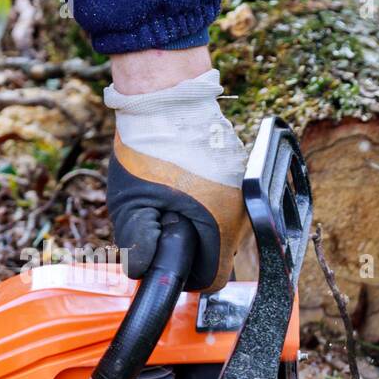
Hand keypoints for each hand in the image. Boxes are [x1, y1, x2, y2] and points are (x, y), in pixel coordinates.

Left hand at [105, 62, 247, 291]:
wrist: (171, 100)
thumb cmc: (151, 148)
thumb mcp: (131, 203)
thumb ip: (136, 243)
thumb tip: (141, 271)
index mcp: (220, 227)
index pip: (212, 279)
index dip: (185, 275)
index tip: (167, 258)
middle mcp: (242, 215)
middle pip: (218, 253)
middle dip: (190, 244)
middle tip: (164, 218)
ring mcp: (247, 194)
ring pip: (222, 228)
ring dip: (199, 221)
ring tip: (173, 194)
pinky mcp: (243, 176)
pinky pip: (225, 202)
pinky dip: (206, 199)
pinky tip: (185, 178)